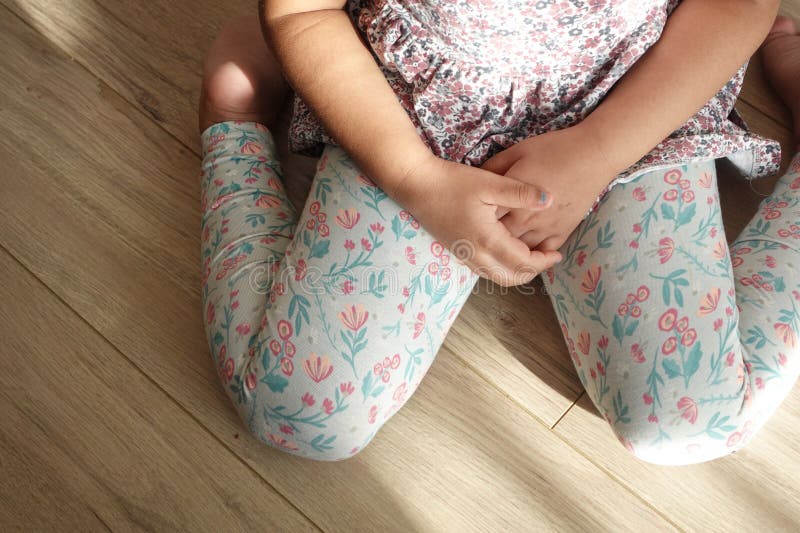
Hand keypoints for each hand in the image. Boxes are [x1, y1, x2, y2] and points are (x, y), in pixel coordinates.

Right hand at [396, 155, 562, 286]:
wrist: (416, 185)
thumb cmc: (452, 182)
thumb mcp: (489, 183)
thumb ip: (521, 193)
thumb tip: (550, 200)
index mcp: (487, 240)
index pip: (522, 262)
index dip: (543, 260)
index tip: (556, 252)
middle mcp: (475, 255)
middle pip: (510, 278)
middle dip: (531, 272)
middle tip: (546, 258)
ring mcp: (464, 255)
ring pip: (496, 277)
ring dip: (516, 271)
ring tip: (530, 255)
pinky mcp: (457, 251)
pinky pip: (484, 270)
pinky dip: (501, 267)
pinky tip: (507, 250)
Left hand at [481, 124, 617, 251]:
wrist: (592, 154)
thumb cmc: (553, 149)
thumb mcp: (517, 152)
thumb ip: (494, 168)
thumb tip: (477, 179)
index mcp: (512, 201)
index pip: (486, 221)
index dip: (476, 223)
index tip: (468, 221)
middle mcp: (527, 220)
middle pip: (500, 242)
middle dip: (490, 241)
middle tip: (481, 238)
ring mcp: (546, 229)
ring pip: (521, 253)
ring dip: (510, 251)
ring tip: (500, 248)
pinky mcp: (563, 232)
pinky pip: (545, 252)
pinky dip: (534, 255)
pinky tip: (527, 251)